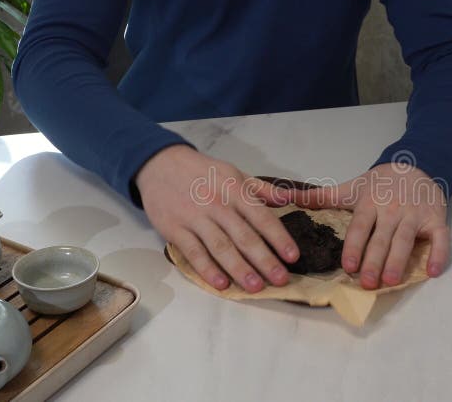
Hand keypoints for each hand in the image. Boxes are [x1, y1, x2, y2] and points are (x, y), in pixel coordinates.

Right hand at [136, 145, 298, 292]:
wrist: (159, 164)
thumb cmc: (202, 172)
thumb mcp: (234, 173)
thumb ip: (262, 189)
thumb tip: (289, 198)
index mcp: (235, 190)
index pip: (262, 217)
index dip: (278, 238)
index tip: (292, 256)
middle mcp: (217, 205)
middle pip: (244, 236)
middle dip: (264, 260)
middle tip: (280, 279)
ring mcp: (195, 218)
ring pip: (220, 247)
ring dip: (239, 269)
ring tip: (255, 287)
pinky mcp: (175, 229)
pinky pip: (193, 252)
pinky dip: (207, 269)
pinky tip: (220, 283)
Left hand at [293, 163, 448, 288]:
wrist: (417, 164)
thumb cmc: (381, 182)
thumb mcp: (350, 187)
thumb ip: (321, 197)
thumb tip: (287, 196)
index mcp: (370, 203)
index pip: (360, 227)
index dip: (354, 246)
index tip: (349, 266)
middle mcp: (392, 210)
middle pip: (382, 237)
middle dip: (374, 260)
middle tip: (367, 282)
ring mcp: (415, 215)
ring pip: (406, 239)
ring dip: (399, 260)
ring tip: (391, 280)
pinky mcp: (436, 219)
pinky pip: (440, 238)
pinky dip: (439, 254)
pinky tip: (433, 271)